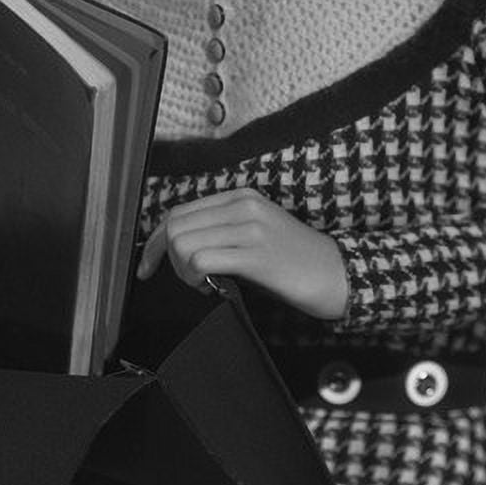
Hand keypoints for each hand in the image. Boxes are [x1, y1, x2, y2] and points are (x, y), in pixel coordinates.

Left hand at [137, 188, 349, 320]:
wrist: (337, 274)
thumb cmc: (294, 261)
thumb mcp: (255, 232)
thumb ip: (220, 230)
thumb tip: (176, 245)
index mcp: (240, 197)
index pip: (179, 212)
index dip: (156, 242)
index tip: (148, 265)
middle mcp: (243, 206)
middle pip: (175, 226)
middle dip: (166, 258)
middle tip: (186, 280)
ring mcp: (250, 228)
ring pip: (184, 242)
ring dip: (182, 271)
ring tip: (201, 283)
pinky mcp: (256, 255)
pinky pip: (201, 260)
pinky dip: (194, 278)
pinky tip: (211, 287)